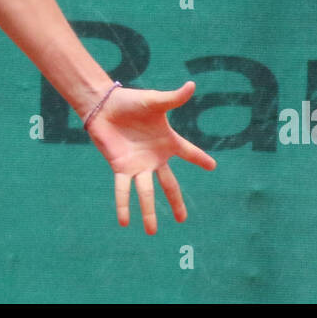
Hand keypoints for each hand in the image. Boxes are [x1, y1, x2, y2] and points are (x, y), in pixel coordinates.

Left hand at [84, 81, 216, 233]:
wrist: (103, 105)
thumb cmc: (129, 101)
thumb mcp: (155, 101)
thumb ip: (174, 98)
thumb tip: (192, 85)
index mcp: (166, 141)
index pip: (188, 152)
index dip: (200, 159)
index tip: (213, 166)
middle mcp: (154, 157)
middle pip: (168, 184)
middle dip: (176, 202)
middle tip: (183, 220)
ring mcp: (138, 165)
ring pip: (146, 193)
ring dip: (149, 212)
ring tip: (152, 232)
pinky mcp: (120, 167)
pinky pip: (123, 189)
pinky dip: (123, 205)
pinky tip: (124, 222)